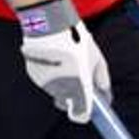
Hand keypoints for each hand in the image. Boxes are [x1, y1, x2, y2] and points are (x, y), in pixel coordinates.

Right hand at [17, 0, 110, 122]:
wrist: (49, 24)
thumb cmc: (77, 40)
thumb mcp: (97, 58)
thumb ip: (102, 79)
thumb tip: (104, 93)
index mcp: (79, 86)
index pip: (81, 114)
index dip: (84, 113)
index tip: (88, 111)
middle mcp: (61, 89)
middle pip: (67, 102)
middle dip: (73, 94)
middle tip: (76, 76)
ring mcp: (45, 83)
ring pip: (55, 91)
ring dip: (60, 82)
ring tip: (64, 61)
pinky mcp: (34, 76)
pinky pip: (44, 81)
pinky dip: (49, 74)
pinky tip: (53, 58)